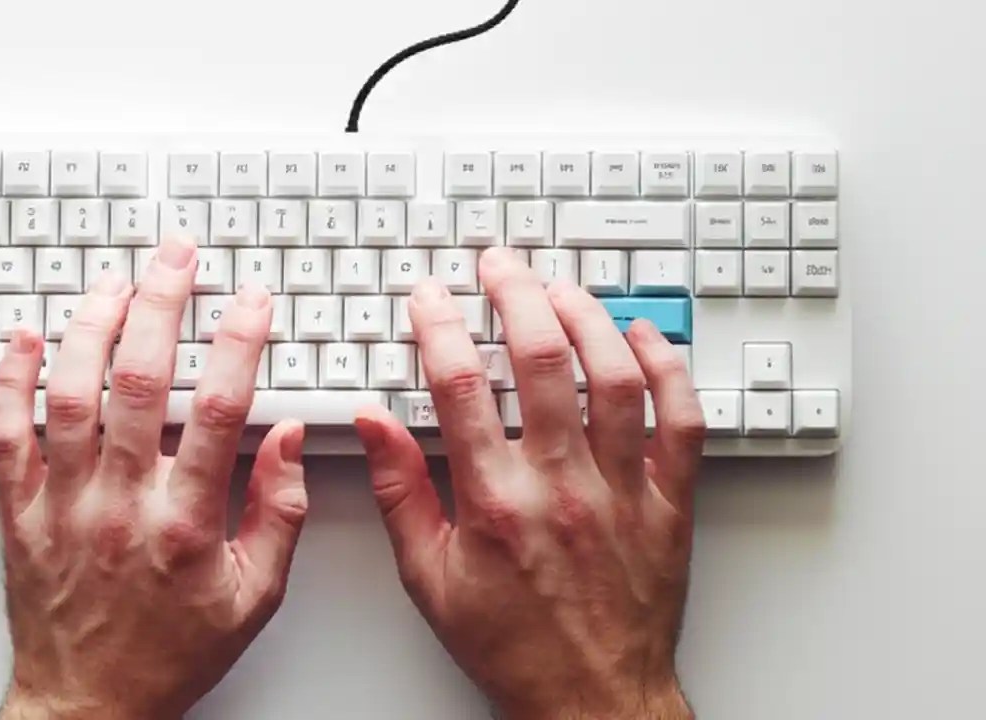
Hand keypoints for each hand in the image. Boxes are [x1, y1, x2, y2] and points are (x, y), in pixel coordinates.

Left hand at [0, 238, 306, 719]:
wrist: (90, 704)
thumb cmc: (172, 652)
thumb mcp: (255, 598)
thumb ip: (279, 515)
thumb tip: (290, 441)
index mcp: (185, 524)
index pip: (218, 411)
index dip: (238, 343)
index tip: (251, 301)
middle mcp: (120, 504)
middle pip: (138, 382)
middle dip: (161, 304)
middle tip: (175, 257)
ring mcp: (64, 504)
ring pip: (70, 395)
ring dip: (91, 327)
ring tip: (112, 281)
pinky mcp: (21, 513)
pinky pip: (5, 436)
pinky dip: (10, 381)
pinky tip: (25, 339)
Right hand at [355, 247, 702, 719]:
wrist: (592, 700)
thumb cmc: (513, 646)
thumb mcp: (430, 579)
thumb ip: (400, 493)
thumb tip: (375, 425)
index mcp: (498, 501)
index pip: (461, 384)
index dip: (440, 324)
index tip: (429, 296)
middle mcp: (563, 485)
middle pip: (543, 360)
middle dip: (516, 294)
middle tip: (498, 265)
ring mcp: (623, 491)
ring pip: (614, 378)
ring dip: (587, 318)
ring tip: (561, 288)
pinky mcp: (669, 504)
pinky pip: (682, 421)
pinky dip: (667, 368)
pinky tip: (643, 337)